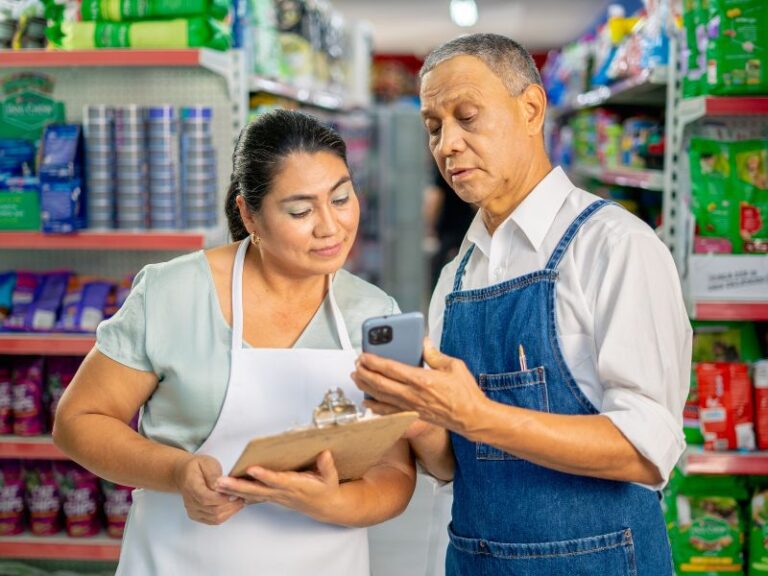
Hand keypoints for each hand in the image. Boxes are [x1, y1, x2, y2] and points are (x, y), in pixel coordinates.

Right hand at [173, 454, 244, 524]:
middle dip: (230, 505)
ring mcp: (193, 510)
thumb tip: (219, 485)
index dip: (222, 498)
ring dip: (230, 511)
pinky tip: (233, 506)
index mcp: (191, 486)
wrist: (185, 474)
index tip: (235, 493)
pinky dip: (226, 515)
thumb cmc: (198, 467)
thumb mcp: (207, 463)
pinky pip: (214, 521)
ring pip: (215, 518)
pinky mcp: (197, 516)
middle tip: (242, 496)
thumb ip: (213, 474)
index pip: (206, 498)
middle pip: (212, 510)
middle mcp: (189, 502)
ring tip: (240, 501)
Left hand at [215, 451, 341, 521]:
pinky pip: (254, 496)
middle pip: (257, 490)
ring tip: (217, 484)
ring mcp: (276, 496)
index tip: (252, 469)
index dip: (265, 475)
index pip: (278, 480)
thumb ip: (326, 465)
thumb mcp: (331, 478)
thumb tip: (324, 453)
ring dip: (234, 490)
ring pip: (252, 494)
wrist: (324, 507)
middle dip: (238, 486)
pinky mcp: (273, 497)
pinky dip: (240, 494)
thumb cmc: (326, 489)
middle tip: (220, 482)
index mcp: (296, 486)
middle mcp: (282, 493)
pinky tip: (226, 492)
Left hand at [352, 338, 486, 434]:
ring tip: (357, 378)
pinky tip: (367, 403)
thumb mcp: (453, 366)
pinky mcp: (413, 416)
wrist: (472, 418)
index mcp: (422, 380)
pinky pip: (389, 412)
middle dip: (365, 373)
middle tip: (356, 365)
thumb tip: (424, 342)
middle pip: (380, 383)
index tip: (363, 356)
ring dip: (366, 387)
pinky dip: (376, 407)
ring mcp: (411, 408)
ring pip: (381, 398)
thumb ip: (434, 354)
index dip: (374, 362)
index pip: (391, 369)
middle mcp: (413, 395)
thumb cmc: (466, 393)